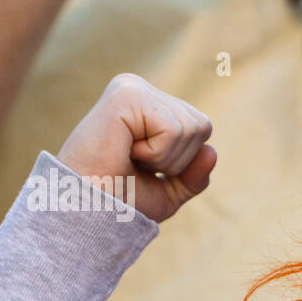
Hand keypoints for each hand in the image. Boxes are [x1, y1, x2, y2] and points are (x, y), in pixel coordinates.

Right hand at [56, 74, 215, 223]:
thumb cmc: (121, 202)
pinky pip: (173, 130)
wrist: (90, 212)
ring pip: (191, 128)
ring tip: (128, 157)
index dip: (182, 162)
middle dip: (176, 160)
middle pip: (201, 126)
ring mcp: (131, 88)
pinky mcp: (126, 95)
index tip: (142, 166)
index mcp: (147, 104)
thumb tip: (211, 152)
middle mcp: (138, 88)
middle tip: (135, 164)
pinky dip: (156, 153)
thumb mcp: (168, 192)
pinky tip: (125, 150)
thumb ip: (194, 175)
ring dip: (164, 158)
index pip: (201, 128)